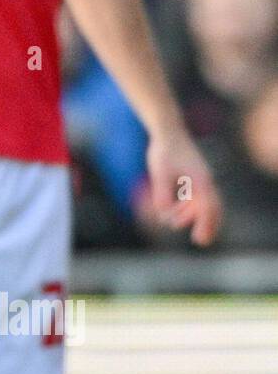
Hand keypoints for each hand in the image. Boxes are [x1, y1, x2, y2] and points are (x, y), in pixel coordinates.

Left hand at [145, 129, 221, 245]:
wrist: (168, 132)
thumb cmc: (164, 151)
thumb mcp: (159, 174)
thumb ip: (162, 195)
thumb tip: (164, 215)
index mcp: (201, 180)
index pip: (208, 208)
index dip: (205, 225)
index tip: (200, 239)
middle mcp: (205, 180)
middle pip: (213, 208)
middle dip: (209, 225)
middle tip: (201, 241)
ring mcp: (201, 179)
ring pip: (205, 204)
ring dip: (194, 216)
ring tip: (176, 222)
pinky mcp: (195, 177)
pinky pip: (198, 197)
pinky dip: (191, 207)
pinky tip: (178, 212)